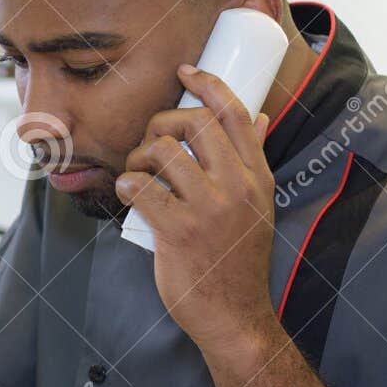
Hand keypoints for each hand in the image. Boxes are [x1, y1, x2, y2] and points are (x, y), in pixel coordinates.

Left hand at [115, 64, 277, 354]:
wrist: (234, 315)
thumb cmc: (237, 260)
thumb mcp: (259, 206)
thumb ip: (254, 162)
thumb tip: (261, 118)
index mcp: (258, 177)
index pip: (235, 114)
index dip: (208, 84)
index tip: (185, 71)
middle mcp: (237, 187)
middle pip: (194, 123)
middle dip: (162, 121)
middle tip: (150, 142)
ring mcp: (208, 208)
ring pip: (161, 150)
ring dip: (138, 156)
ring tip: (137, 174)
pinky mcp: (178, 230)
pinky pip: (140, 186)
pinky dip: (125, 184)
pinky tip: (128, 194)